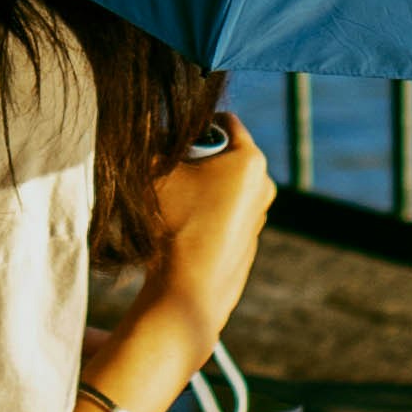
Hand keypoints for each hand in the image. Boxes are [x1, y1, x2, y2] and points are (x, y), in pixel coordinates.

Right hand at [141, 113, 271, 365]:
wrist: (188, 291)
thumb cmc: (175, 224)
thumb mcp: (155, 171)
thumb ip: (151, 140)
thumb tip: (147, 124)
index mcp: (250, 159)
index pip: (223, 120)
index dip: (193, 126)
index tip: (170, 143)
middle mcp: (264, 183)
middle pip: (225, 153)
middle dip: (196, 158)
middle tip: (168, 174)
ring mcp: (259, 215)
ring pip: (225, 184)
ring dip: (201, 186)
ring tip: (174, 205)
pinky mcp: (250, 240)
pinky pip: (227, 213)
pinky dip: (207, 213)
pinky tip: (185, 230)